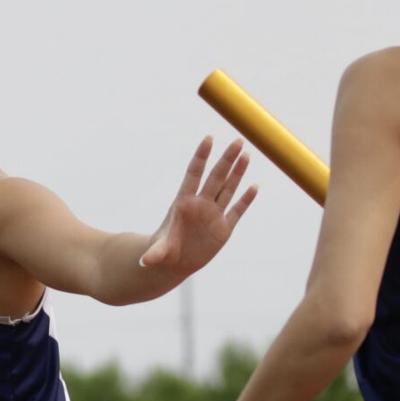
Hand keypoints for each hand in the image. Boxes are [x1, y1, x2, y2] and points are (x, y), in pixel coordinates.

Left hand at [140, 138, 256, 274]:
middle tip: (238, 141)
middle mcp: (201, 205)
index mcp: (184, 203)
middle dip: (226, 160)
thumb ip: (155, 253)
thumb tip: (145, 261)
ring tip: (246, 155)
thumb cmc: (165, 252)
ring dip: (237, 173)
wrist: (175, 261)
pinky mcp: (224, 229)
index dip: (201, 157)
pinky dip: (245, 200)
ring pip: (228, 189)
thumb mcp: (159, 253)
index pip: (194, 174)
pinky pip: (237, 211)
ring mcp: (213, 215)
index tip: (209, 139)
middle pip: (216, 177)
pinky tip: (254, 186)